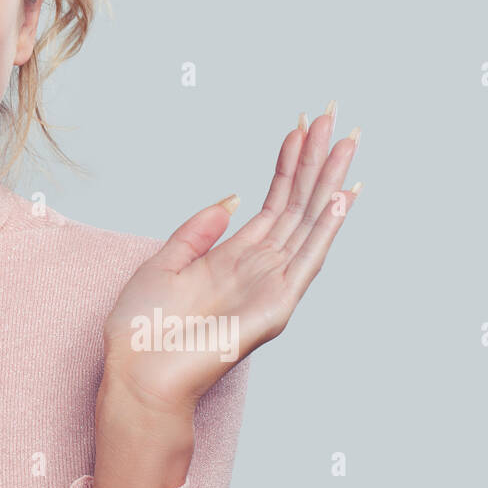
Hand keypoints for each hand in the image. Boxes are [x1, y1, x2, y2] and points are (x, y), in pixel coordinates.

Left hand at [100, 102, 361, 418]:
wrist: (138, 372)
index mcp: (234, 257)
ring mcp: (272, 286)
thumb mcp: (164, 262)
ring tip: (348, 143)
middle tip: (338, 116)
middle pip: (298, 203)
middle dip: (318, 159)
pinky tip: (341, 199)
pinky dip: (326, 230)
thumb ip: (198, 231)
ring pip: (309, 223)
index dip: (289, 162)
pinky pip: (306, 261)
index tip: (303, 124)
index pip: (273, 201)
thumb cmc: (143, 327)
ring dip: (330, 182)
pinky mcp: (276, 306)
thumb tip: (232, 198)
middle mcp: (260, 268)